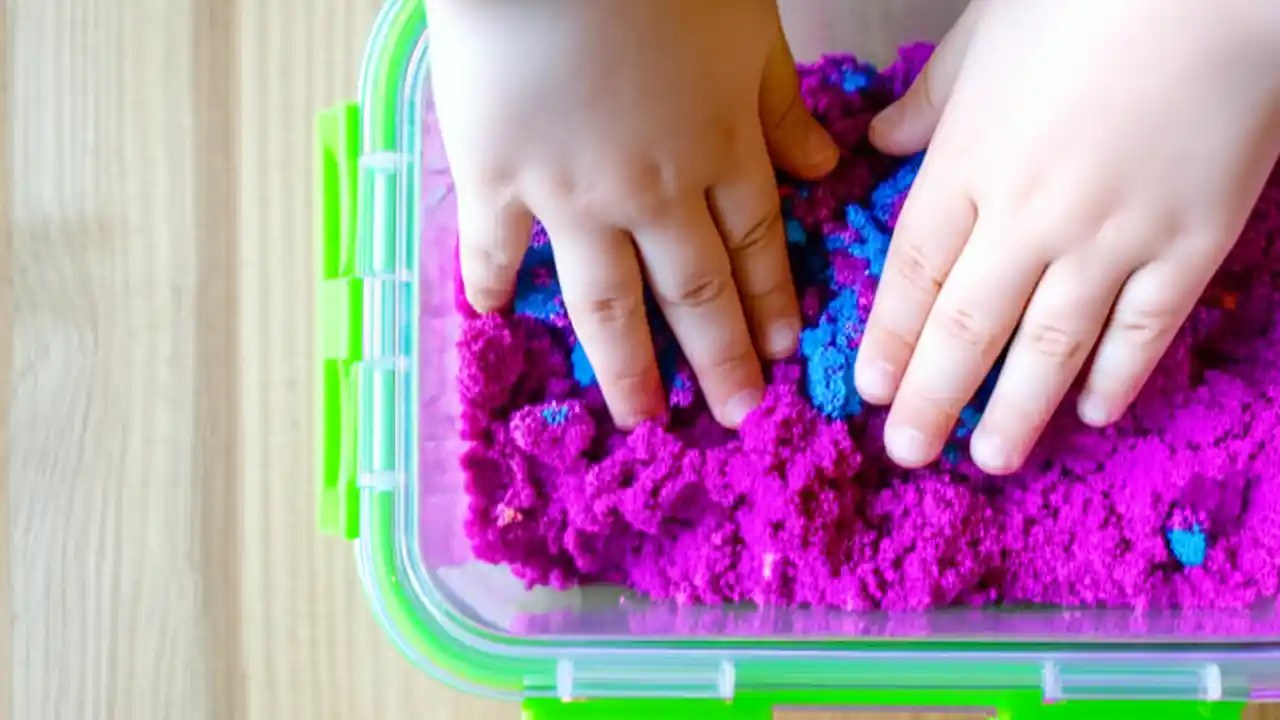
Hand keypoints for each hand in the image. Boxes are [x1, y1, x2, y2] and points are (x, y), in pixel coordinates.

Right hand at [429, 0, 837, 428]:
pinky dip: (494, 283)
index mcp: (718, 148)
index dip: (770, 305)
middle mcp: (653, 193)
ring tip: (638, 416)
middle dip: (719, 360)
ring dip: (626, 366)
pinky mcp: (497, 179)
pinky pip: (496, 248)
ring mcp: (571, 195)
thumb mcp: (748, 28)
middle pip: (694, 292)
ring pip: (608, 301)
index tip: (780, 358)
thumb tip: (822, 172)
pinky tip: (491, 319)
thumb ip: (779, 106)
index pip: (754, 247)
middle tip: (732, 415)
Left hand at [855, 0, 1279, 473]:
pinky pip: (1145, 328)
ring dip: (1016, 410)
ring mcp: (1111, 237)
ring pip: (1050, 345)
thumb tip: (877, 138)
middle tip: (906, 450)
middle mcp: (1028, 216)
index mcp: (968, 163)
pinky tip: (1096, 413)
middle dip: (931, 396)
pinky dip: (1119, 375)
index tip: (869, 389)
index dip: (890, 337)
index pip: (914, 272)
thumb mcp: (984, 37)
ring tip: (989, 460)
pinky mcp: (1190, 242)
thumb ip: (929, 100)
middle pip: (967, 326)